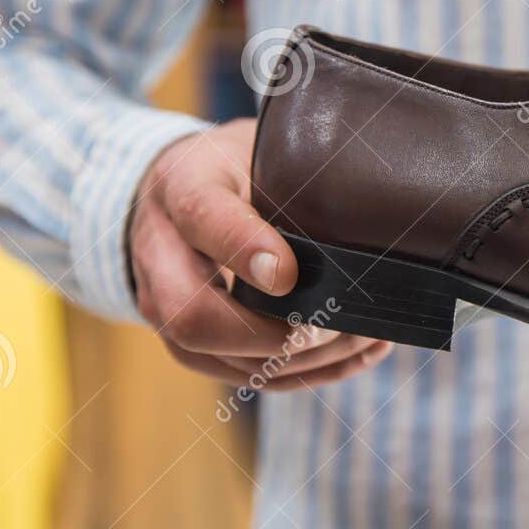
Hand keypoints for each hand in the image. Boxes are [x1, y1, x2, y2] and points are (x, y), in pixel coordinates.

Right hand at [129, 118, 391, 389]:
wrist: (180, 196)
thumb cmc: (234, 170)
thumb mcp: (255, 152)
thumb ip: (286, 184)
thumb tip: (342, 234)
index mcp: (180, 192)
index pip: (202, 219)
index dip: (246, 249)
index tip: (291, 272)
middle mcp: (159, 261)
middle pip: (195, 322)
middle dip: (279, 335)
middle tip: (342, 322)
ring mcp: (169, 314)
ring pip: (230, 361)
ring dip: (310, 360)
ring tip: (369, 334)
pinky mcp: (196, 348)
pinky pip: (251, 376)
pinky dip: (316, 371)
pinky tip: (364, 352)